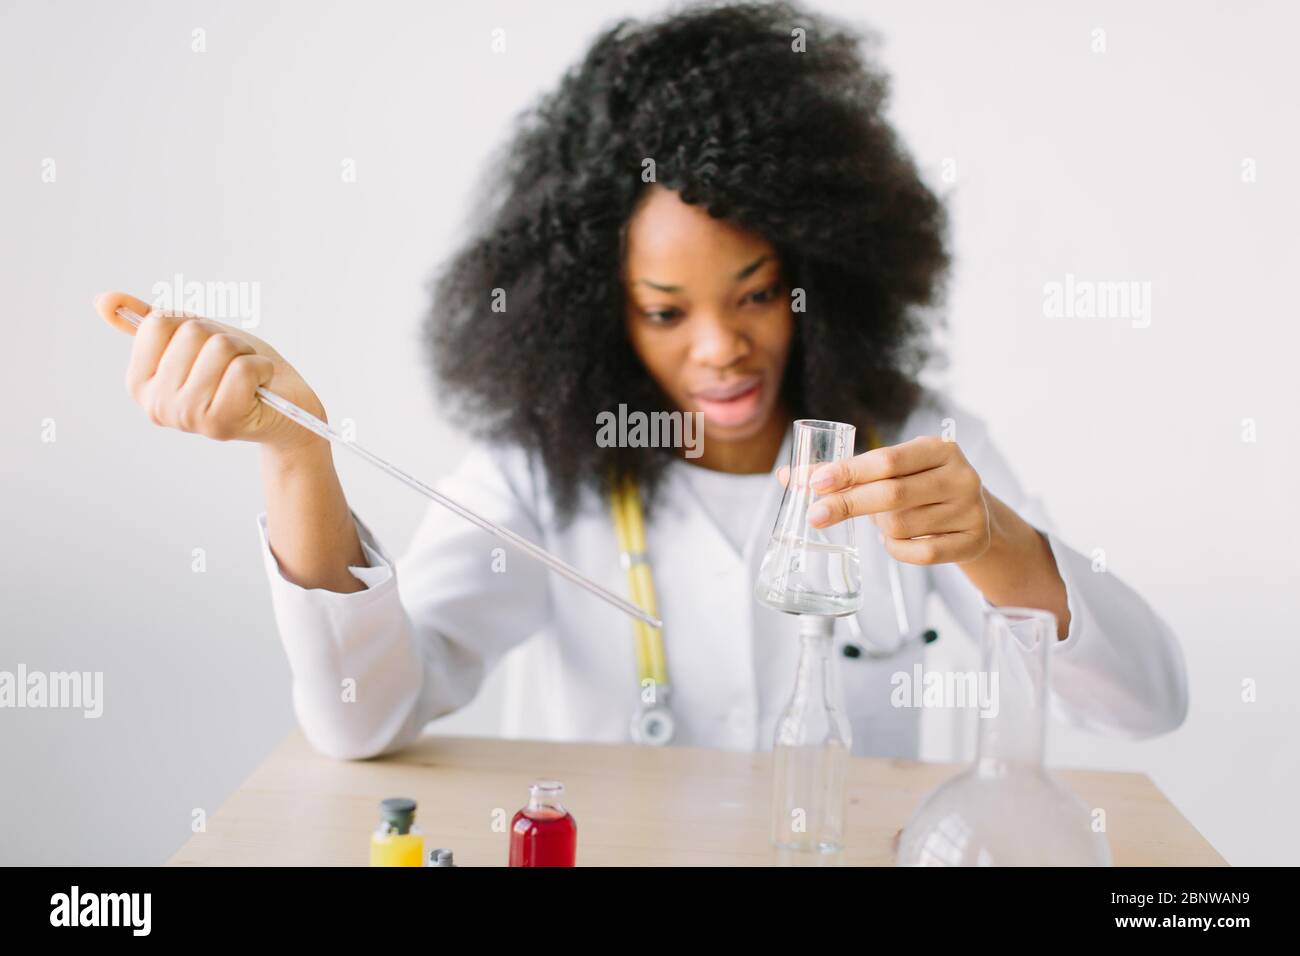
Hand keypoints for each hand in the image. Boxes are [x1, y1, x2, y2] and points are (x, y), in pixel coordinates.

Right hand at [94, 290, 326, 454]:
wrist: (285, 411)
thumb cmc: (238, 373)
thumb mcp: (195, 340)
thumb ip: (152, 322)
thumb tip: (103, 299)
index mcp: (140, 383)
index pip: (159, 322)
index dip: (195, 326)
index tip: (206, 351)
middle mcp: (156, 405)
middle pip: (192, 332)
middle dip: (224, 340)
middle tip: (233, 366)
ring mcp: (186, 417)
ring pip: (220, 348)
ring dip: (245, 354)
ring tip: (247, 376)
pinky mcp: (220, 423)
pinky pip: (242, 369)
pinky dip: (262, 368)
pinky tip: (261, 386)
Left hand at [804, 435, 991, 565]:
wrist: (976, 516)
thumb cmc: (920, 486)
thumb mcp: (892, 470)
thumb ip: (843, 472)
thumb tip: (787, 476)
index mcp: (939, 448)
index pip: (886, 460)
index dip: (848, 472)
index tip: (815, 483)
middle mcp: (961, 476)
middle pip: (891, 494)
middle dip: (848, 504)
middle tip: (815, 515)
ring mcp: (970, 510)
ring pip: (901, 526)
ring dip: (880, 528)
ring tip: (884, 521)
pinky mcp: (973, 541)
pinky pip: (919, 554)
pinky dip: (898, 549)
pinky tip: (898, 540)